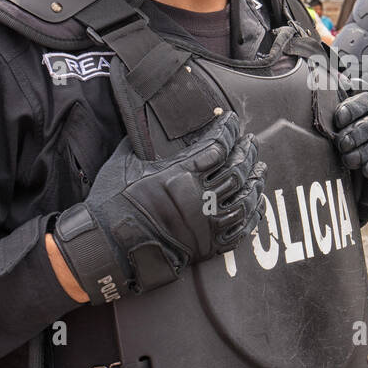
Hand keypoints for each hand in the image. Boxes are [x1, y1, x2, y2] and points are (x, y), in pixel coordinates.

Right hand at [52, 112, 264, 304]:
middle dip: (248, 153)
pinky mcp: (207, 246)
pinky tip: (257, 203)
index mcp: (179, 174)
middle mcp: (198, 198)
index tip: (234, 121)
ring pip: (245, 199)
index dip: (229, 130)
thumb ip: (140, 142)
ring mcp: (205, 223)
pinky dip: (252, 215)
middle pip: (237, 170)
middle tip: (251, 143)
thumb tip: (141, 122)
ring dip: (255, 182)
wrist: (107, 247)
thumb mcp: (124, 163)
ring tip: (259, 170)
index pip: (217, 146)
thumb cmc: (112, 204)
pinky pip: (240, 230)